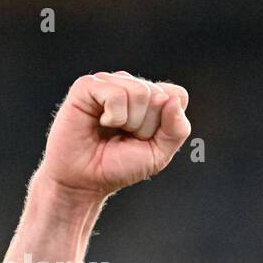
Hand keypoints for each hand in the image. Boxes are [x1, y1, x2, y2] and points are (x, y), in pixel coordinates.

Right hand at [38, 71, 191, 200]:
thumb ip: (177, 129)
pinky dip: (114, 116)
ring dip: (130, 122)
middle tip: (126, 137)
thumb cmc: (118, 165)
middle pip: (159, 96)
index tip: (147, 138)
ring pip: (140, 92)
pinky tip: (101, 122)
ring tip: (112, 130)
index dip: (168, 123)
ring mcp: (109, 83)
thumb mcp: (159, 154)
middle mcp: (130, 86)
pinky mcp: (87, 86)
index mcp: (150, 99)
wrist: (85, 179)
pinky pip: (116, 93)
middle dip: (147, 127)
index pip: (177, 95)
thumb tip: (175, 100)